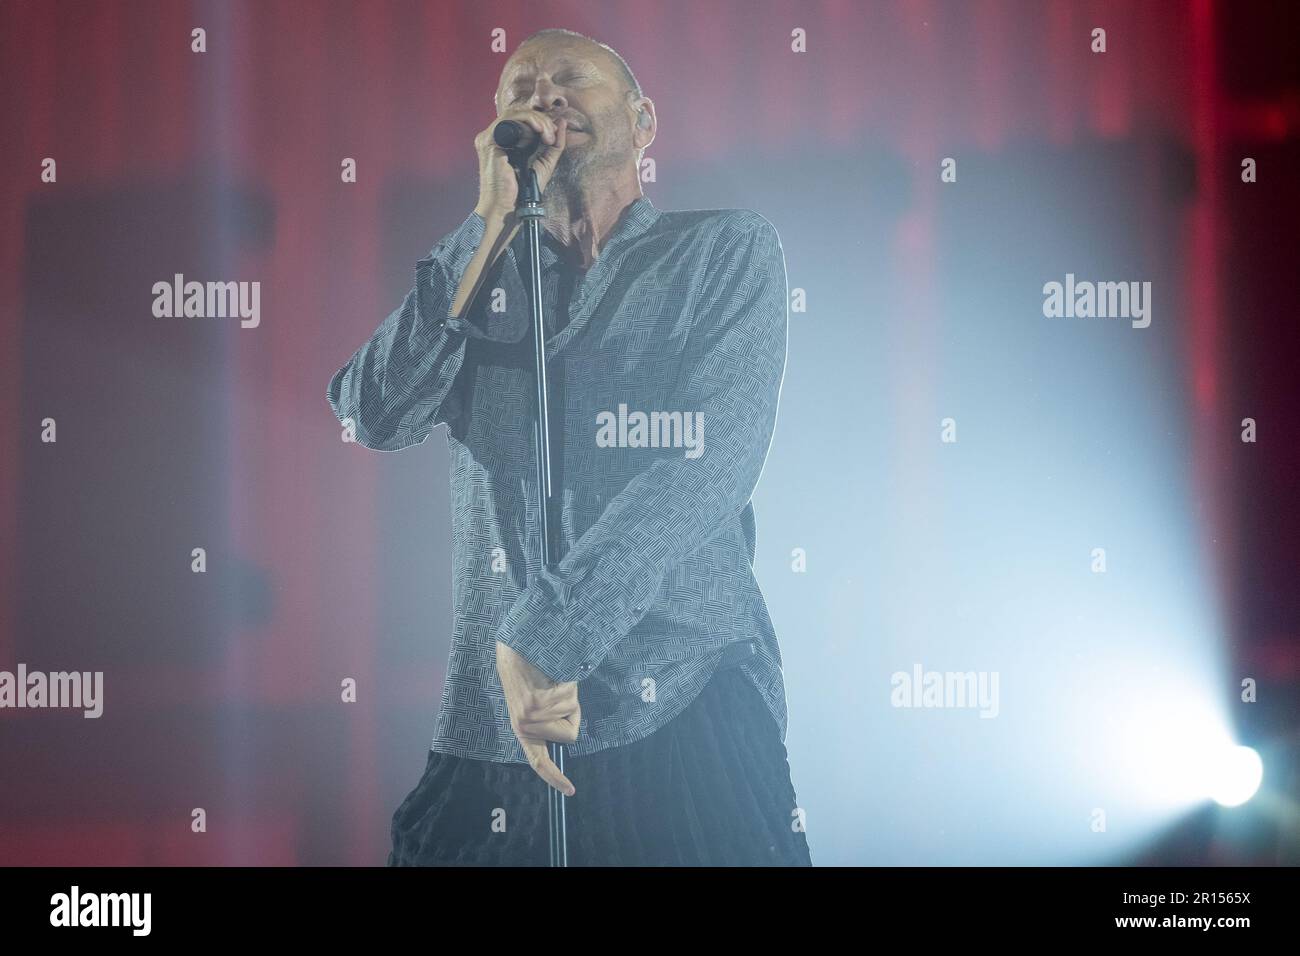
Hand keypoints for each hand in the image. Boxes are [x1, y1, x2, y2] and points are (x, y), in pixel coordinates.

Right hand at [473, 111, 568, 221]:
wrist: (508, 207)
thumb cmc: (522, 191)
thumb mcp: (545, 162)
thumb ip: (554, 144)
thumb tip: (562, 123)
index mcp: (505, 141)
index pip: (524, 120)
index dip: (542, 123)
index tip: (554, 137)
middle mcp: (496, 136)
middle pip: (521, 114)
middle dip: (542, 121)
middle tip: (552, 136)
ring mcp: (490, 137)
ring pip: (516, 113)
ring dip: (537, 120)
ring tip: (548, 135)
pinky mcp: (489, 140)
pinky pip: (509, 120)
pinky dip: (528, 121)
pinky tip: (539, 132)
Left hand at [496, 640, 578, 794]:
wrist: (517, 646)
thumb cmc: (533, 671)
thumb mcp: (539, 703)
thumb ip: (549, 720)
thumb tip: (566, 734)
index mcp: (522, 729)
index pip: (538, 761)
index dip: (554, 777)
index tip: (570, 791)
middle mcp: (524, 726)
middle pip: (569, 736)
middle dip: (573, 715)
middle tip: (556, 691)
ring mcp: (529, 717)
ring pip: (571, 716)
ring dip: (569, 696)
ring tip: (552, 679)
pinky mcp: (536, 705)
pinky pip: (570, 703)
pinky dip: (570, 688)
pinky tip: (553, 675)